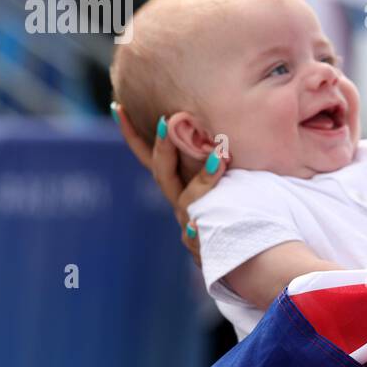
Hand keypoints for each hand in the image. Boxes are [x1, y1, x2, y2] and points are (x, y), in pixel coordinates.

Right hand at [112, 102, 226, 265]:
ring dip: (204, 176)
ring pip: (189, 199)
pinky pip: (201, 234)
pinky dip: (200, 228)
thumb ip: (219, 157)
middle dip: (164, 148)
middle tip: (166, 122)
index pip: (151, 157)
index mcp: (181, 187)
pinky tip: (200, 221)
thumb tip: (221, 124)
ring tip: (221, 153)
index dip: (133, 135)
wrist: (248, 258)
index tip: (118, 107)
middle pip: (162, 173)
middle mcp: (180, 204)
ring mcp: (190, 225)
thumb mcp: (226, 183)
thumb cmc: (240, 215)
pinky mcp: (203, 246)